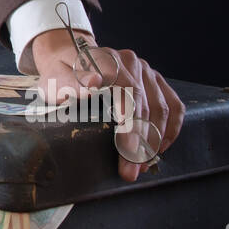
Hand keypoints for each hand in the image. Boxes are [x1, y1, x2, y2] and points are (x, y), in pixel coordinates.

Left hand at [26, 28, 184, 181]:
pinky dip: (170, 130)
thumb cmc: (61, 74)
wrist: (70, 59)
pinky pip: (174, 106)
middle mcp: (130, 62)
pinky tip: (159, 149)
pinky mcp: (155, 81)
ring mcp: (145, 71)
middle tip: (130, 170)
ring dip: (153, 141)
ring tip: (140, 166)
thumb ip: (69, 82)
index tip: (128, 149)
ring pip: (160, 108)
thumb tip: (92, 84)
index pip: (124, 90)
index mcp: (105, 59)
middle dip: (138, 142)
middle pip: (142, 104)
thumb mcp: (55, 79)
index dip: (129, 121)